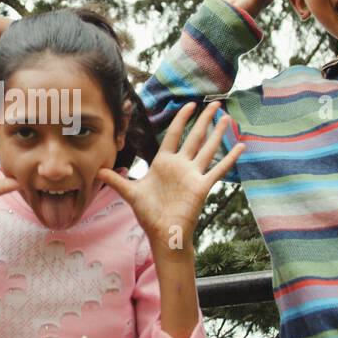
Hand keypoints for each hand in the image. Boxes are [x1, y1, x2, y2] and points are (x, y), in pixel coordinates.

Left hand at [97, 102, 244, 250]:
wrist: (162, 233)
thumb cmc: (149, 214)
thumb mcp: (131, 193)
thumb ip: (116, 180)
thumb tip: (96, 170)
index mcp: (164, 163)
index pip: (174, 135)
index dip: (181, 119)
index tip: (189, 105)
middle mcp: (181, 166)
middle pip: (195, 137)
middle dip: (204, 120)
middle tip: (215, 103)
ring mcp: (193, 175)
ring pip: (208, 149)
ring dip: (219, 133)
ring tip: (228, 117)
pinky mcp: (202, 186)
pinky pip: (218, 170)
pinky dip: (230, 158)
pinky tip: (241, 146)